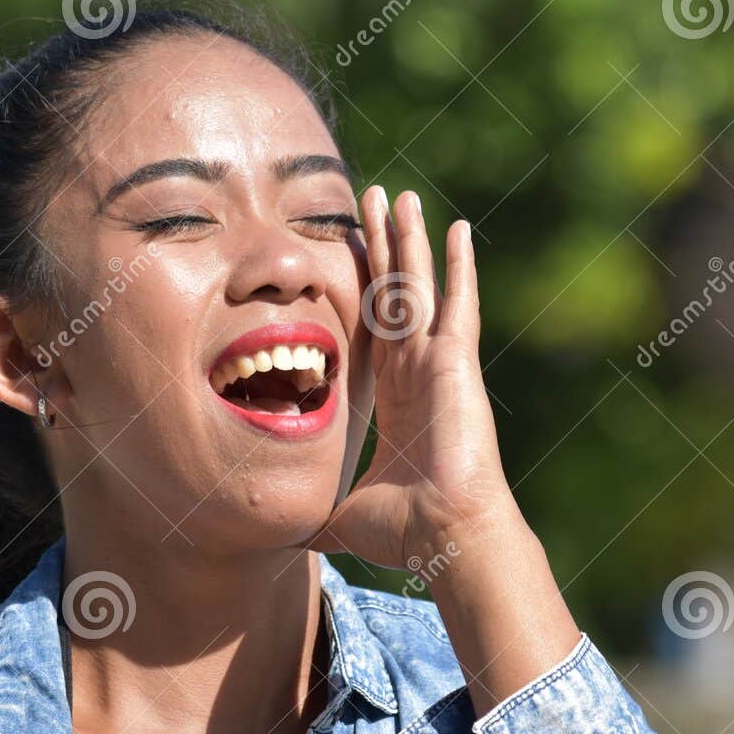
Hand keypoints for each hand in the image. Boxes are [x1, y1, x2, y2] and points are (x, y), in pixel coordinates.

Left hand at [308, 186, 521, 568]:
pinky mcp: (455, 363)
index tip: (349, 255)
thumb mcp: (339, 513)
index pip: (372, 330)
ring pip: (418, 287)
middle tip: (371, 200)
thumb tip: (275, 536)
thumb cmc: (401, 532)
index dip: (361, 290)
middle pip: (393, 294)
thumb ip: (311, 513)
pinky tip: (457, 229)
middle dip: (381, 247)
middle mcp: (416, 373)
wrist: (443, 535)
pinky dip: (458, 265)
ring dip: (409, 240)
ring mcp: (436, 364)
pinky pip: (456, 303)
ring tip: (401, 198)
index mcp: (393, 399)